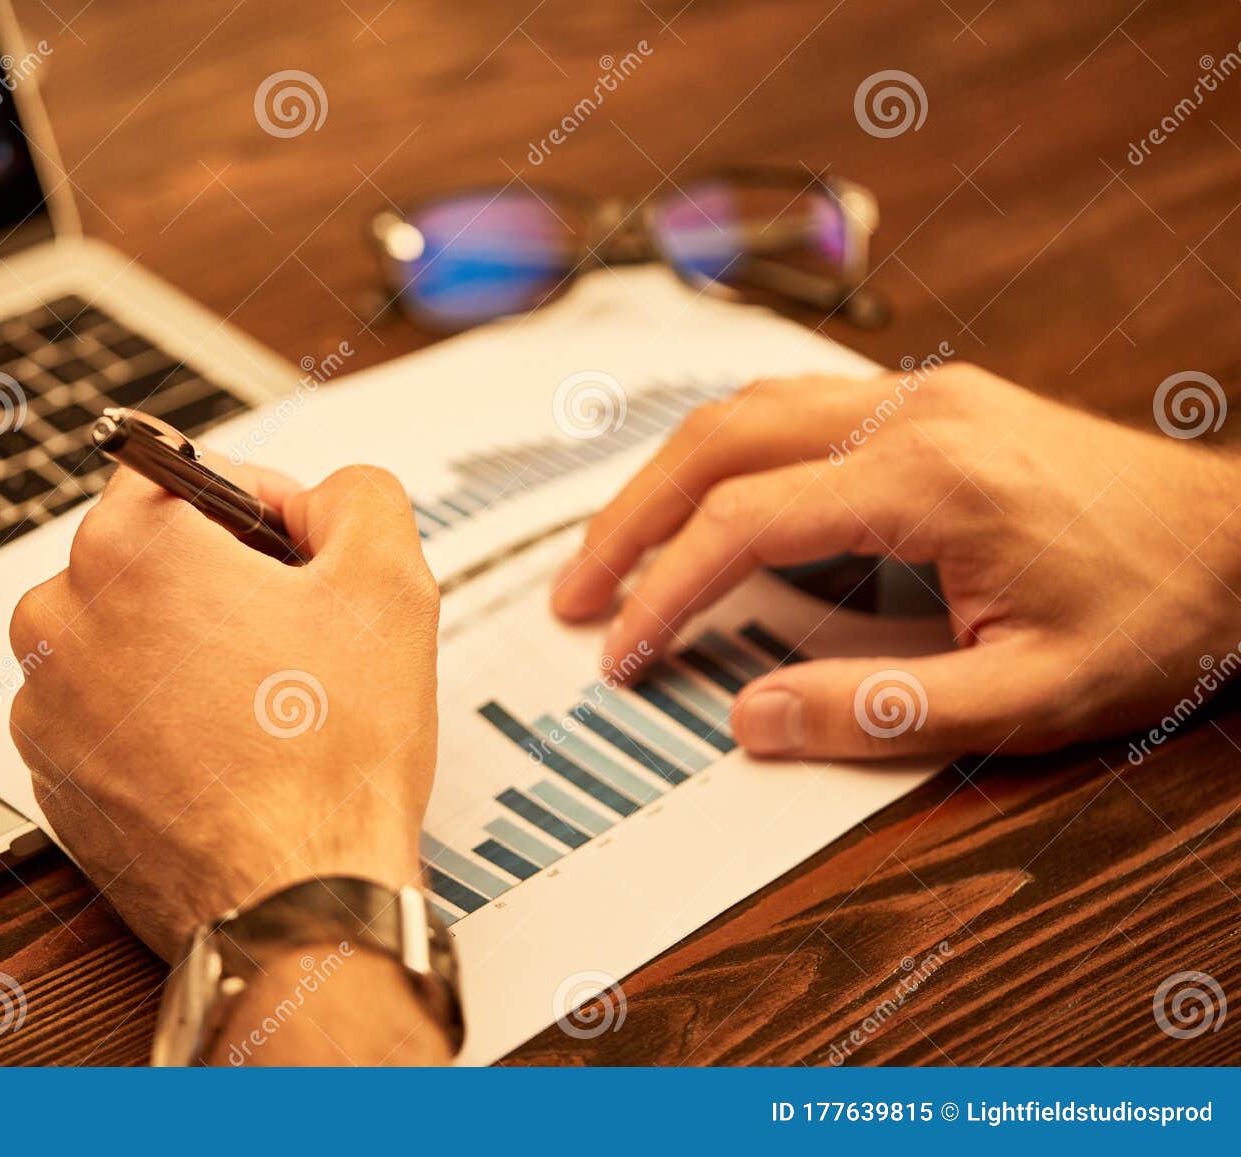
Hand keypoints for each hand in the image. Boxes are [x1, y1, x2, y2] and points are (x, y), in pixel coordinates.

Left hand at [8, 463, 439, 961]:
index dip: (259, 505)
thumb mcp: (389, 581)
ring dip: (189, 650)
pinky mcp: (51, 775)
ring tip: (264, 708)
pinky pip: (108, 711)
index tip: (295, 557)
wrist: (293, 903)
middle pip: (149, 555)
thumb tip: (321, 500)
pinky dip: (159, 718)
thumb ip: (357, 495)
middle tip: (295, 640)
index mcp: (126, 547)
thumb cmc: (329, 759)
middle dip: (223, 581)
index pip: (180, 468)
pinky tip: (227, 754)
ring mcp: (46, 705)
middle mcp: (60, 618)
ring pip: (127, 635)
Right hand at [553, 363, 1240, 758]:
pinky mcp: (930, 404)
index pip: (743, 520)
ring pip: (745, 408)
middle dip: (627, 517)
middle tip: (575, 593)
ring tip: (617, 551)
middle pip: (716, 437)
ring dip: (665, 477)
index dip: (663, 591)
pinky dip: (723, 454)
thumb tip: (753, 721)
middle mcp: (911, 413)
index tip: (621, 651)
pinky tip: (705, 499)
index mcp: (927, 477)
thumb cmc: (1159, 608)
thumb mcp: (1031, 693)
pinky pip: (790, 407)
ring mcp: (919, 396)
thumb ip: (881, 711)